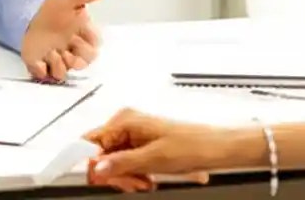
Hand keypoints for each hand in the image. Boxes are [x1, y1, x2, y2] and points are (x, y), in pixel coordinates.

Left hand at [21, 0, 110, 80]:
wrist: (29, 13)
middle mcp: (72, 51)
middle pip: (84, 62)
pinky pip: (45, 75)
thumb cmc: (54, 8)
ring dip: (59, 63)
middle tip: (68, 43)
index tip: (78, 34)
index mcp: (83, 37)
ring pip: (65, 72)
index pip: (94, 47)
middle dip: (77, 56)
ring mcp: (56, 59)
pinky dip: (42, 69)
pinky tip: (40, 59)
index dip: (87, 43)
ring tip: (51, 51)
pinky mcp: (40, 65)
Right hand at [85, 108, 253, 191]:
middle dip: (114, 174)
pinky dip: (135, 174)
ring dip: (127, 177)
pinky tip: (148, 179)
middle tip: (134, 184)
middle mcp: (126, 123)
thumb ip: (122, 163)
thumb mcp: (154, 159)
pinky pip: (127, 162)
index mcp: (125, 120)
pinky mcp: (141, 144)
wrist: (216, 148)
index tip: (97, 180)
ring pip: (114, 162)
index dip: (90, 163)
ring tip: (146, 182)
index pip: (89, 142)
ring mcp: (134, 134)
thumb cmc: (192, 145)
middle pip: (101, 154)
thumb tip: (97, 168)